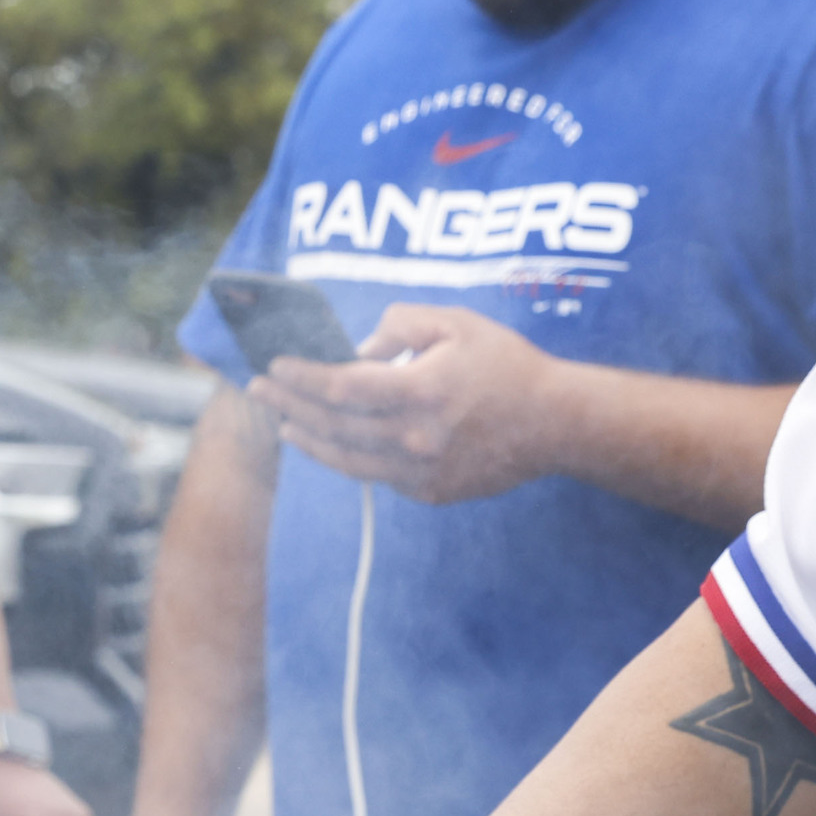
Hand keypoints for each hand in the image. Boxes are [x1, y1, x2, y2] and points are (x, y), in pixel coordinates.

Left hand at [254, 304, 570, 504]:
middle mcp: (415, 437)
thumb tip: (360, 351)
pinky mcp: (430, 492)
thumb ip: (402, 326)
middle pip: (334, 426)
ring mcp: (421, 471)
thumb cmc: (507, 365)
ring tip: (285, 425)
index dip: (302, 377)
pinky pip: (380, 476)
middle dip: (290, 405)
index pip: (341, 387)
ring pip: (349, 460)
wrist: (555, 424)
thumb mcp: (457, 323)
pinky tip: (336, 444)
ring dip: (310, 441)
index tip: (274, 365)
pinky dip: (353, 458)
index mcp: (420, 390)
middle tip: (260, 389)